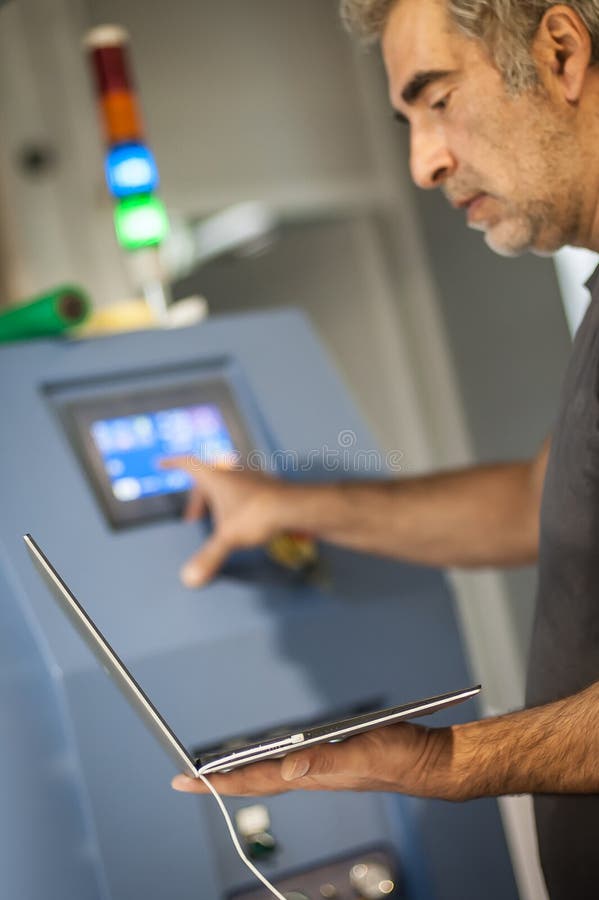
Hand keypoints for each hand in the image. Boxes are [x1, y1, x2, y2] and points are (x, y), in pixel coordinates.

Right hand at [160, 457, 288, 586]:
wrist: (294, 506)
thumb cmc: (257, 514)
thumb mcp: (228, 537)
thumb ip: (208, 556)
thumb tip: (189, 579)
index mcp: (216, 478)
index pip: (188, 463)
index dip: (173, 463)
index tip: (161, 463)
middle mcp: (232, 473)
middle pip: (207, 479)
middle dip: (197, 498)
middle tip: (193, 519)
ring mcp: (251, 478)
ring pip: (227, 483)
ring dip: (218, 499)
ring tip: (217, 521)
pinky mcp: (266, 487)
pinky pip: (244, 490)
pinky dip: (235, 502)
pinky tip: (242, 519)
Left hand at [171, 723, 460, 799]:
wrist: (428, 761)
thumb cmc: (401, 757)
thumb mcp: (364, 752)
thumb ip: (327, 760)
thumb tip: (287, 767)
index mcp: (311, 775)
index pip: (255, 780)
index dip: (219, 782)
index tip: (186, 780)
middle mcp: (310, 774)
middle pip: (255, 780)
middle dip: (219, 781)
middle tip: (187, 779)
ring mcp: (320, 770)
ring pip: (269, 774)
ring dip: (239, 774)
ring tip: (215, 772)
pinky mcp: (331, 760)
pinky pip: (288, 766)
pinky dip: (266, 764)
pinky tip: (265, 760)